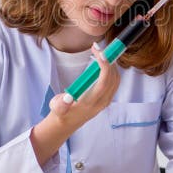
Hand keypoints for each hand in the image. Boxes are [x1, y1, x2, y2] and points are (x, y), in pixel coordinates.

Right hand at [30, 41, 120, 165]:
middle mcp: (102, 102)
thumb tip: (67, 98)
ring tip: (99, 52)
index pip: (104, 82)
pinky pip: (114, 82)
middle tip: (97, 48)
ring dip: (111, 64)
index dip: (104, 66)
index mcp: (91, 103)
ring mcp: (106, 101)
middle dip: (108, 61)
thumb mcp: (57, 109)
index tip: (99, 52)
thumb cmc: (60, 113)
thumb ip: (61, 104)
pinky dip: (111, 70)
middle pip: (113, 78)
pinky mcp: (106, 99)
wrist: (65, 124)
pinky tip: (102, 62)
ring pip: (116, 79)